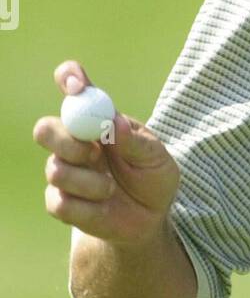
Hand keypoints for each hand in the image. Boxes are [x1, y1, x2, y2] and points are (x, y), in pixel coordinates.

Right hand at [33, 59, 180, 246]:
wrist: (151, 218)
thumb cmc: (153, 177)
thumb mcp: (156, 157)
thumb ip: (135, 141)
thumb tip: (115, 123)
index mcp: (96, 118)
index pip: (72, 86)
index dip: (68, 79)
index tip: (77, 86)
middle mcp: (73, 141)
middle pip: (45, 130)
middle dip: (66, 141)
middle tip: (93, 153)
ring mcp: (63, 171)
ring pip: (55, 171)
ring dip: (89, 183)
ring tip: (111, 189)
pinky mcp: (59, 203)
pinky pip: (60, 203)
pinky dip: (87, 208)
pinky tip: (103, 206)